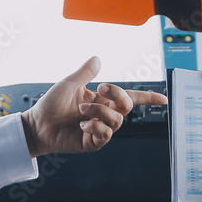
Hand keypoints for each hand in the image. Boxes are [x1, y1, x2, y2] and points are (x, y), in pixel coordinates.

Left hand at [21, 56, 167, 157]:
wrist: (37, 124)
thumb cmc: (51, 104)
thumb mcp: (70, 83)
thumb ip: (86, 72)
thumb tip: (97, 58)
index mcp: (101, 100)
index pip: (130, 98)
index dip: (148, 99)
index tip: (164, 99)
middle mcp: (104, 115)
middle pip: (127, 106)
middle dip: (118, 95)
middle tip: (101, 89)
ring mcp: (100, 130)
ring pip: (117, 120)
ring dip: (99, 112)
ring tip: (81, 112)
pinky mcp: (94, 143)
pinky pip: (106, 134)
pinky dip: (95, 127)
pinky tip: (82, 125)